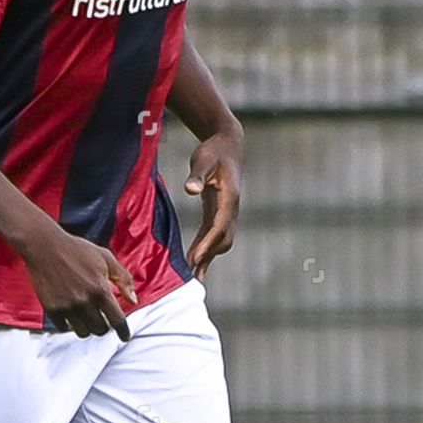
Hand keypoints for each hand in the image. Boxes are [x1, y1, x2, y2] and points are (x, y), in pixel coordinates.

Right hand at [20, 223, 137, 338]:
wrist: (45, 246)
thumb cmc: (76, 250)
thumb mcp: (106, 258)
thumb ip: (123, 279)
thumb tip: (133, 300)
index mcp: (100, 289)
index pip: (117, 320)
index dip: (123, 332)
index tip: (124, 336)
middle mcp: (84, 301)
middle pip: (100, 330)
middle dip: (104, 326)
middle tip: (101, 318)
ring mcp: (67, 306)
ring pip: (83, 332)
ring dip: (87, 327)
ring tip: (86, 315)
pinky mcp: (52, 308)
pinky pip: (65, 328)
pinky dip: (70, 324)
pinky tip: (71, 313)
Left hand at [183, 126, 242, 280]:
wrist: (227, 145)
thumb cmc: (214, 151)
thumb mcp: (203, 160)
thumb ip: (198, 175)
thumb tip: (190, 189)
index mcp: (230, 198)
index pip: (219, 226)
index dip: (208, 243)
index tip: (196, 258)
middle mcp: (231, 209)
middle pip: (223, 239)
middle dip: (209, 257)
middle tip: (193, 275)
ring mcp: (227, 212)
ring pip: (220, 241)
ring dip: (208, 258)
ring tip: (194, 277)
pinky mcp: (219, 212)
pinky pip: (212, 234)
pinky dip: (205, 248)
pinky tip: (194, 260)